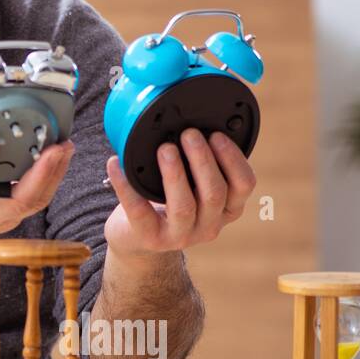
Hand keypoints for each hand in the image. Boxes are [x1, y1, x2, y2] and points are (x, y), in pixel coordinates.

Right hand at [0, 134, 75, 262]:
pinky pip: (38, 198)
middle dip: (40, 175)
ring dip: (54, 174)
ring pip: (35, 201)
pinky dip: (54, 176)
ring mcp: (2, 220)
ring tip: (65, 144)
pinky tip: (61, 153)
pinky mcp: (14, 214)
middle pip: (18, 202)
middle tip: (54, 147)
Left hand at [104, 127, 255, 261]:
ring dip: (175, 174)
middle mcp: (209, 225)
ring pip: (184, 206)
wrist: (137, 238)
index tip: (216, 134)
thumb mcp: (193, 186)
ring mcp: (181, 236)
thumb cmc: (168, 201)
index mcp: (226, 209)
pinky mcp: (150, 238)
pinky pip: (138, 211)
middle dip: (203, 160)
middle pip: (215, 193)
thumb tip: (191, 120)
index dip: (233, 158)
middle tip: (189, 134)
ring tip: (165, 149)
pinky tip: (115, 165)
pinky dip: (125, 185)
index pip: (244, 185)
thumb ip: (199, 164)